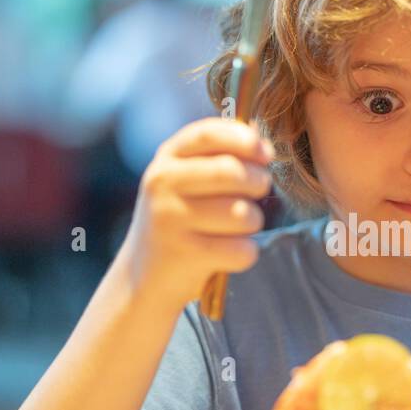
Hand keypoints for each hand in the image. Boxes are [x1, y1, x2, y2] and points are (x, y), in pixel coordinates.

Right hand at [120, 117, 274, 304]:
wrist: (144, 275)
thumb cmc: (180, 218)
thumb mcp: (186, 178)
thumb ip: (219, 155)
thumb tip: (258, 136)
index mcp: (167, 159)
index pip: (209, 134)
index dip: (245, 139)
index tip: (265, 153)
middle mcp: (163, 184)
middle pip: (232, 172)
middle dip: (258, 182)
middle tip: (258, 192)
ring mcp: (171, 219)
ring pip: (243, 213)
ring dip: (253, 222)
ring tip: (237, 228)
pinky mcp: (185, 255)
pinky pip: (242, 249)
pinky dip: (245, 253)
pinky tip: (228, 253)